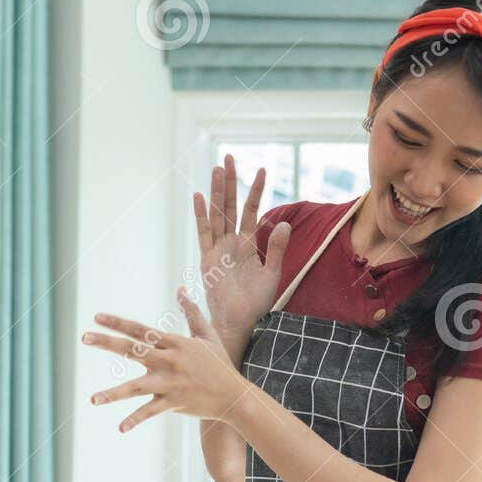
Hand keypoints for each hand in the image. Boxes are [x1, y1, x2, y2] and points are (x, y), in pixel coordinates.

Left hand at [83, 291, 254, 431]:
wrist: (235, 396)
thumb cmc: (219, 364)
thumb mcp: (207, 335)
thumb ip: (191, 312)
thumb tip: (180, 288)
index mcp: (175, 343)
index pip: (140, 331)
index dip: (118, 323)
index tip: (96, 317)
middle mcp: (170, 361)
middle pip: (133, 350)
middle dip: (108, 343)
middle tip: (84, 337)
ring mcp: (171, 383)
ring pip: (137, 387)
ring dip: (114, 393)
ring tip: (93, 399)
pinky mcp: (174, 402)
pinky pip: (150, 411)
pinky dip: (135, 419)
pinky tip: (120, 427)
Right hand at [192, 153, 290, 343]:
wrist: (242, 323)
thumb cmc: (257, 303)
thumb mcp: (272, 274)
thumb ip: (276, 249)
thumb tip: (282, 223)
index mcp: (248, 245)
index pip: (252, 211)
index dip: (256, 191)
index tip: (262, 169)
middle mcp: (231, 243)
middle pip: (230, 206)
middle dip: (230, 182)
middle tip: (228, 157)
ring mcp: (218, 250)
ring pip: (217, 215)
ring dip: (217, 192)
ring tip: (217, 168)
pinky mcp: (207, 260)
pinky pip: (203, 234)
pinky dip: (201, 216)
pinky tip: (199, 196)